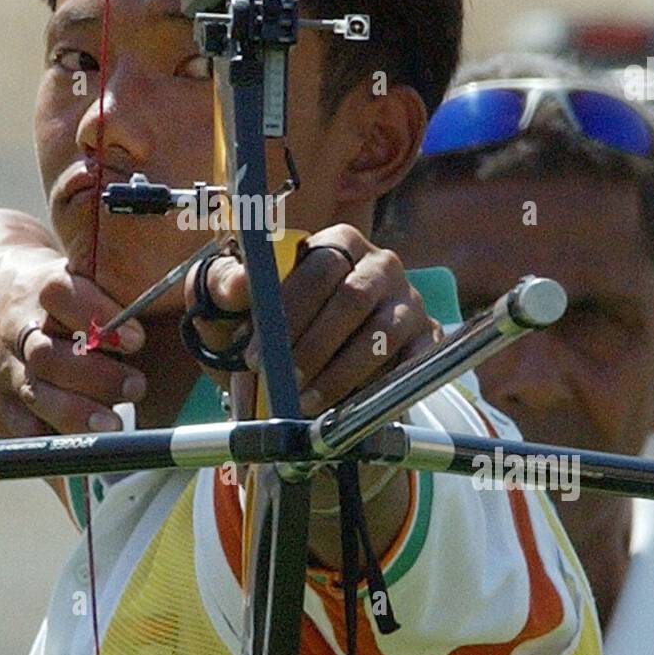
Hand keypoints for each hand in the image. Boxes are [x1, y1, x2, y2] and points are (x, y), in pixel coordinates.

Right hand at [0, 246, 147, 436]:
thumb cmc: (47, 290)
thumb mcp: (71, 272)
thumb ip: (108, 294)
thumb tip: (169, 303)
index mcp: (39, 287)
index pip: (61, 295)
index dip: (97, 316)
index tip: (136, 338)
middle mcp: (17, 327)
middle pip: (48, 355)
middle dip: (95, 376)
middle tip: (136, 387)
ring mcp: (5, 365)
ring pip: (34, 391)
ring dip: (75, 412)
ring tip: (113, 425)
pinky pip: (18, 424)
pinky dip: (47, 437)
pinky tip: (75, 447)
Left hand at [183, 225, 440, 415]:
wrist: (310, 369)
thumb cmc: (270, 327)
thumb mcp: (237, 307)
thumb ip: (226, 288)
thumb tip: (240, 281)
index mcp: (336, 244)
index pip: (318, 267)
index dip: (287, 311)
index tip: (255, 353)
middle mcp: (379, 265)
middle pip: (352, 298)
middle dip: (313, 345)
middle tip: (283, 381)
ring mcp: (408, 302)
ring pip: (380, 334)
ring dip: (340, 373)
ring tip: (306, 402)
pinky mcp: (427, 340)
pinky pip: (413, 364)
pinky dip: (381, 390)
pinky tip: (351, 410)